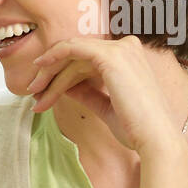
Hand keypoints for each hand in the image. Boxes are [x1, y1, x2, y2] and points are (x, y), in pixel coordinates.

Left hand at [24, 35, 184, 151]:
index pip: (87, 60)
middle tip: (33, 92)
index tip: (43, 92)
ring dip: (50, 74)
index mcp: (129, 59)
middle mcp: (127, 48)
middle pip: (77, 56)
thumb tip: (66, 87)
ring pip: (72, 55)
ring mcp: (120, 50)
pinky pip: (73, 49)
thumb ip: (87, 92)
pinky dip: (54, 56)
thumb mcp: (105, 106)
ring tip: (35, 95)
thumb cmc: (135, 127)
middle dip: (52, 74)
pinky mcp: (111, 56)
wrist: (154, 138)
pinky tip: (40, 69)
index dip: (62, 73)